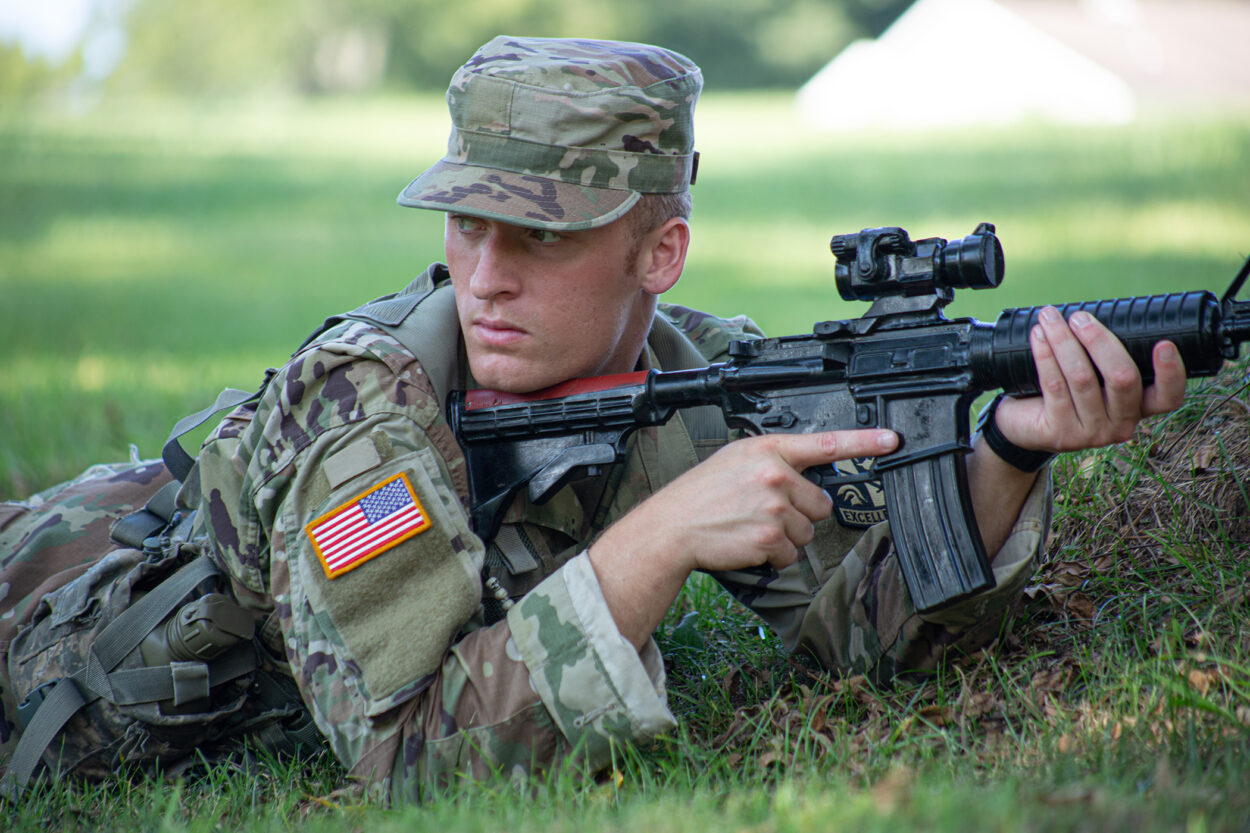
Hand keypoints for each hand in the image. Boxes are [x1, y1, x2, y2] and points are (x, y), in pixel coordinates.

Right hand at [587, 429, 896, 648]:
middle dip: (799, 513)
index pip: (826, 443)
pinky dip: (773, 556)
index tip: (893, 440)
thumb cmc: (700, 495)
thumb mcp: (735, 460)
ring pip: (807, 532)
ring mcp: (774, 506)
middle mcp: (775, 474)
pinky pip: (791, 555)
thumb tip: (803, 476)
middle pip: (820, 503)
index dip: (865, 442)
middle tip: (763, 513)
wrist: (672, 526)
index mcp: (768, 450)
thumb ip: (773, 461)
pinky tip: (748, 543)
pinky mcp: (771, 537)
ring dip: (785, 538)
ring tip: (750, 527)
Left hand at [993, 307, 1187, 453]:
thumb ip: (1105, 354)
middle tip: (1078, 317)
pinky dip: (1045, 355)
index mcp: (1139, 407)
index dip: (1171, 373)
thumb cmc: (1066, 390)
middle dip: (1099, 340)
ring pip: (1082, 378)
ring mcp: (1091, 433)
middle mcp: (1121, 424)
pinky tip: (1038, 336)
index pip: (1168, 397)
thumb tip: (1096, 312)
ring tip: (1050, 318)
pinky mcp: (1061, 433)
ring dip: (1064, 341)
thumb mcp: (1094, 375)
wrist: (1023, 425)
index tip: (1163, 343)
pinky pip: (1055, 385)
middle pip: (1122, 379)